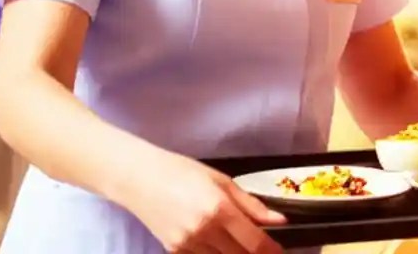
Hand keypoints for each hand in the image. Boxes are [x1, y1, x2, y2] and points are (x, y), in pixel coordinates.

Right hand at [118, 149, 285, 253]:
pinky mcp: (175, 251)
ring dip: (234, 253)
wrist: (138, 178)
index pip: (256, 243)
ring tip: (237, 242)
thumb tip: (279, 219)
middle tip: (262, 248)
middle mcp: (205, 231)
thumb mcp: (220, 180)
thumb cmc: (180, 171)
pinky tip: (216, 242)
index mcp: (219, 209)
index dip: (272, 251)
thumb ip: (251, 204)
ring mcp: (188, 245)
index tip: (279, 251)